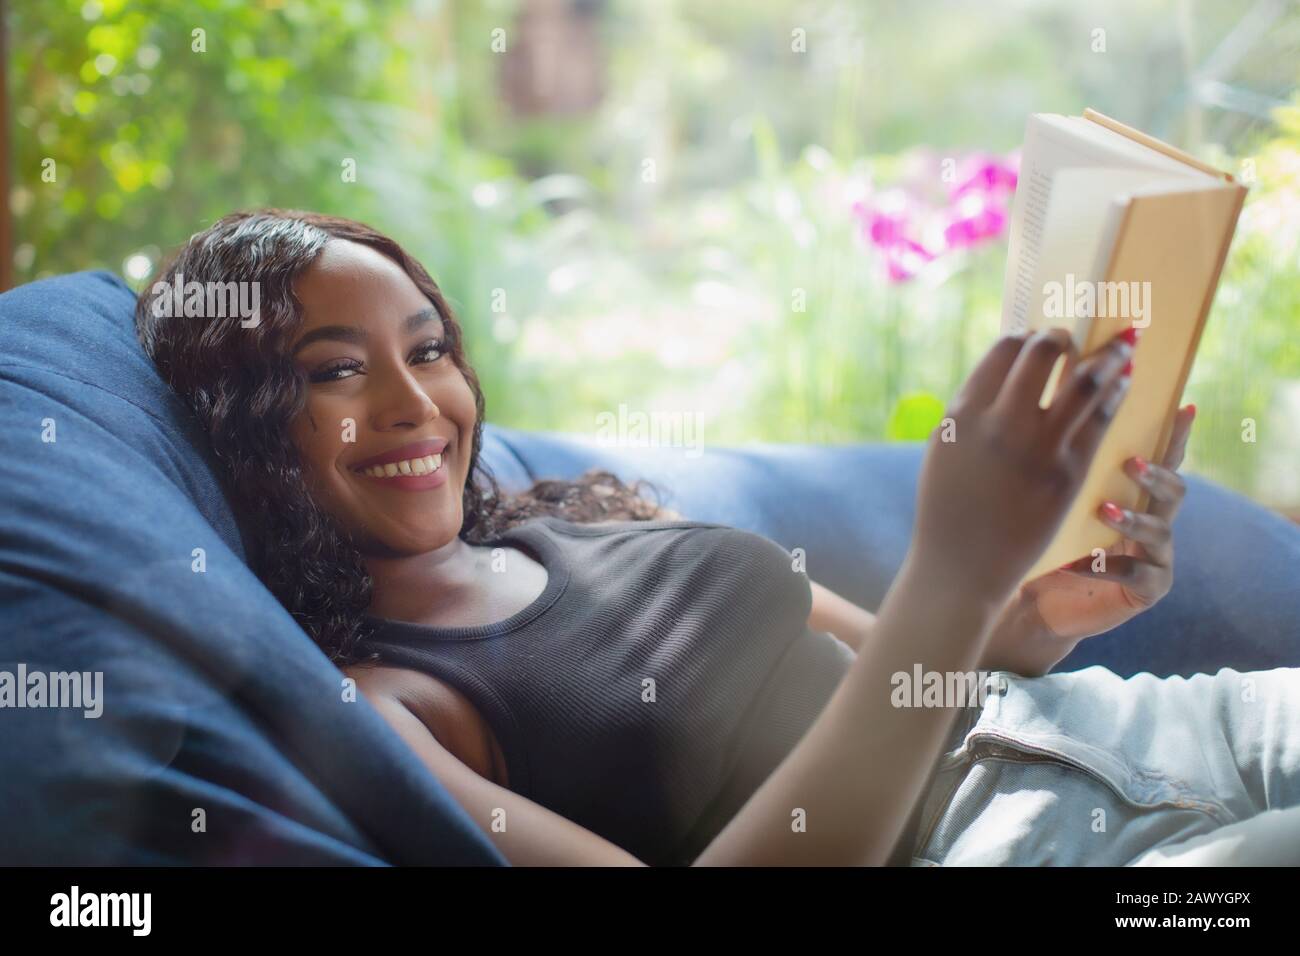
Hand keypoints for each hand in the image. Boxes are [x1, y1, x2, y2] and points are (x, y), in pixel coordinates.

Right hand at [909, 327, 1134, 608]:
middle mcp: (1000, 424)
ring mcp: (1036, 449)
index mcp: (964, 413)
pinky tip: (1125, 382)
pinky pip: (1098, 420)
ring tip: (1125, 342)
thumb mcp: (945, 449)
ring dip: (1107, 356)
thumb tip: (1005, 374)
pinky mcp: (1067, 473)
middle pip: (1042, 354)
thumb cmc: (949, 507)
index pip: (1003, 350)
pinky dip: (1114, 393)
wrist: (961, 565)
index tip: (1038, 337)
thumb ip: (971, 411)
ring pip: (1083, 383)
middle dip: (1064, 337)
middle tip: (1076, 336)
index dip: (1026, 337)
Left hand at [981, 403, 1194, 674]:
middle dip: (1156, 473)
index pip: (1160, 455)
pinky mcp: (1146, 590)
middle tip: (1129, 462)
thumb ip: (1060, 449)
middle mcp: (1151, 518)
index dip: (1175, 433)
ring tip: (1105, 510)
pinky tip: (1079, 562)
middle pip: (1174, 488)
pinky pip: (1138, 575)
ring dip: (1133, 519)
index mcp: (1132, 490)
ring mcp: (1154, 555)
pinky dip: (1107, 566)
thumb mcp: (1044, 490)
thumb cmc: (1033, 537)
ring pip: (1161, 530)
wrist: (1024, 599)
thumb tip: (1050, 387)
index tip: (1183, 407)